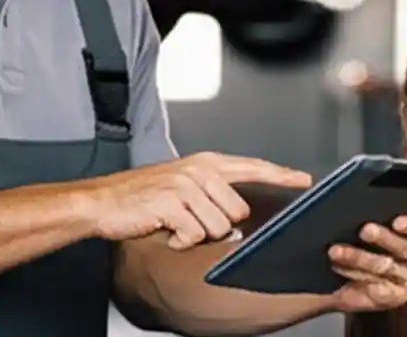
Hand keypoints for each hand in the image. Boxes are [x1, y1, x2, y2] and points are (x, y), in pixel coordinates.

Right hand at [84, 151, 311, 249]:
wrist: (102, 201)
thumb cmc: (141, 197)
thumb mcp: (181, 185)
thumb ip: (211, 193)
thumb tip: (238, 217)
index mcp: (205, 163)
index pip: (252, 167)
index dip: (280, 174)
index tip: (304, 180)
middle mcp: (199, 170)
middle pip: (238, 211)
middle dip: (218, 225)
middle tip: (190, 221)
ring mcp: (185, 185)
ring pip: (219, 227)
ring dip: (197, 236)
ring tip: (175, 224)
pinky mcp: (172, 203)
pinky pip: (194, 236)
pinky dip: (180, 243)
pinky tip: (166, 233)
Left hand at [326, 215, 406, 311]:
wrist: (363, 271)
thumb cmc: (379, 237)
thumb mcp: (384, 220)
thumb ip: (383, 210)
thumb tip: (365, 195)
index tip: (397, 221)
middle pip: (406, 249)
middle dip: (383, 238)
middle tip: (364, 230)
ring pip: (385, 267)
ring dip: (358, 257)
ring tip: (336, 250)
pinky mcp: (394, 297)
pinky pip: (377, 289)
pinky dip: (356, 277)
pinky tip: (340, 267)